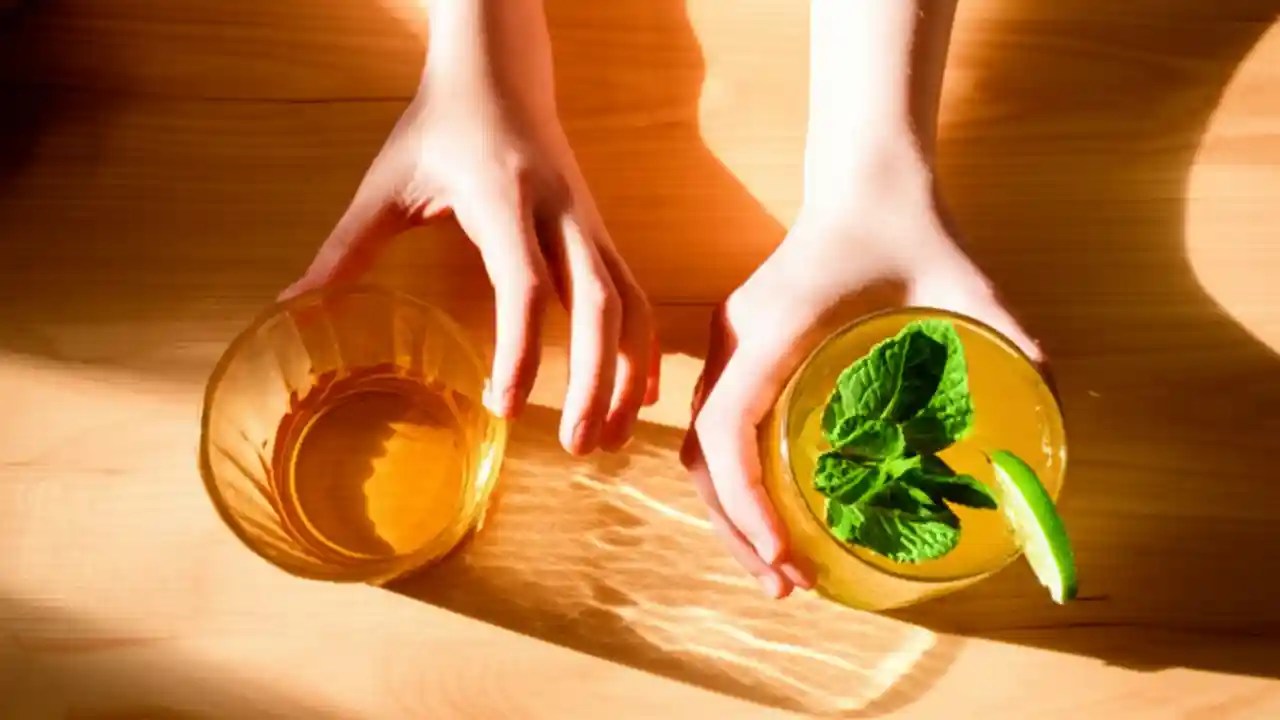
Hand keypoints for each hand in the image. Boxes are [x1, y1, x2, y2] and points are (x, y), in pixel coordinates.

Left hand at [284, 1, 656, 454]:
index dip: (521, 348)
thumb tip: (291, 303)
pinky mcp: (601, 232)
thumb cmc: (442, 125)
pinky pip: (638, 294)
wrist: (501, 72)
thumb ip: (345, 246)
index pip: (524, 283)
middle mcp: (559, 214)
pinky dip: (646, 348)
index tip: (503, 406)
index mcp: (502, 200)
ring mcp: (589, 224)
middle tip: (574, 446)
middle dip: (594, 380)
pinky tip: (643, 393)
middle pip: (597, 305)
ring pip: (630, 305)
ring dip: (626, 375)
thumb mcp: (388, 181)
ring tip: (608, 439)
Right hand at [681, 153, 1041, 597]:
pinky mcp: (738, 351)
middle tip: (785, 586)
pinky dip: (732, 479)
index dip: (745, 503)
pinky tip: (769, 513)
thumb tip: (1050, 447)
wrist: (867, 182)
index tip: (784, 555)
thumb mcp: (974, 293)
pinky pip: (716, 427)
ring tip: (774, 566)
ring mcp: (727, 344)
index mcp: (771, 329)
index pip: (729, 430)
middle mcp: (732, 340)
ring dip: (728, 512)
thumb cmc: (914, 233)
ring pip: (700, 446)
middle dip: (735, 528)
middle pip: (702, 454)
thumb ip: (1018, 354)